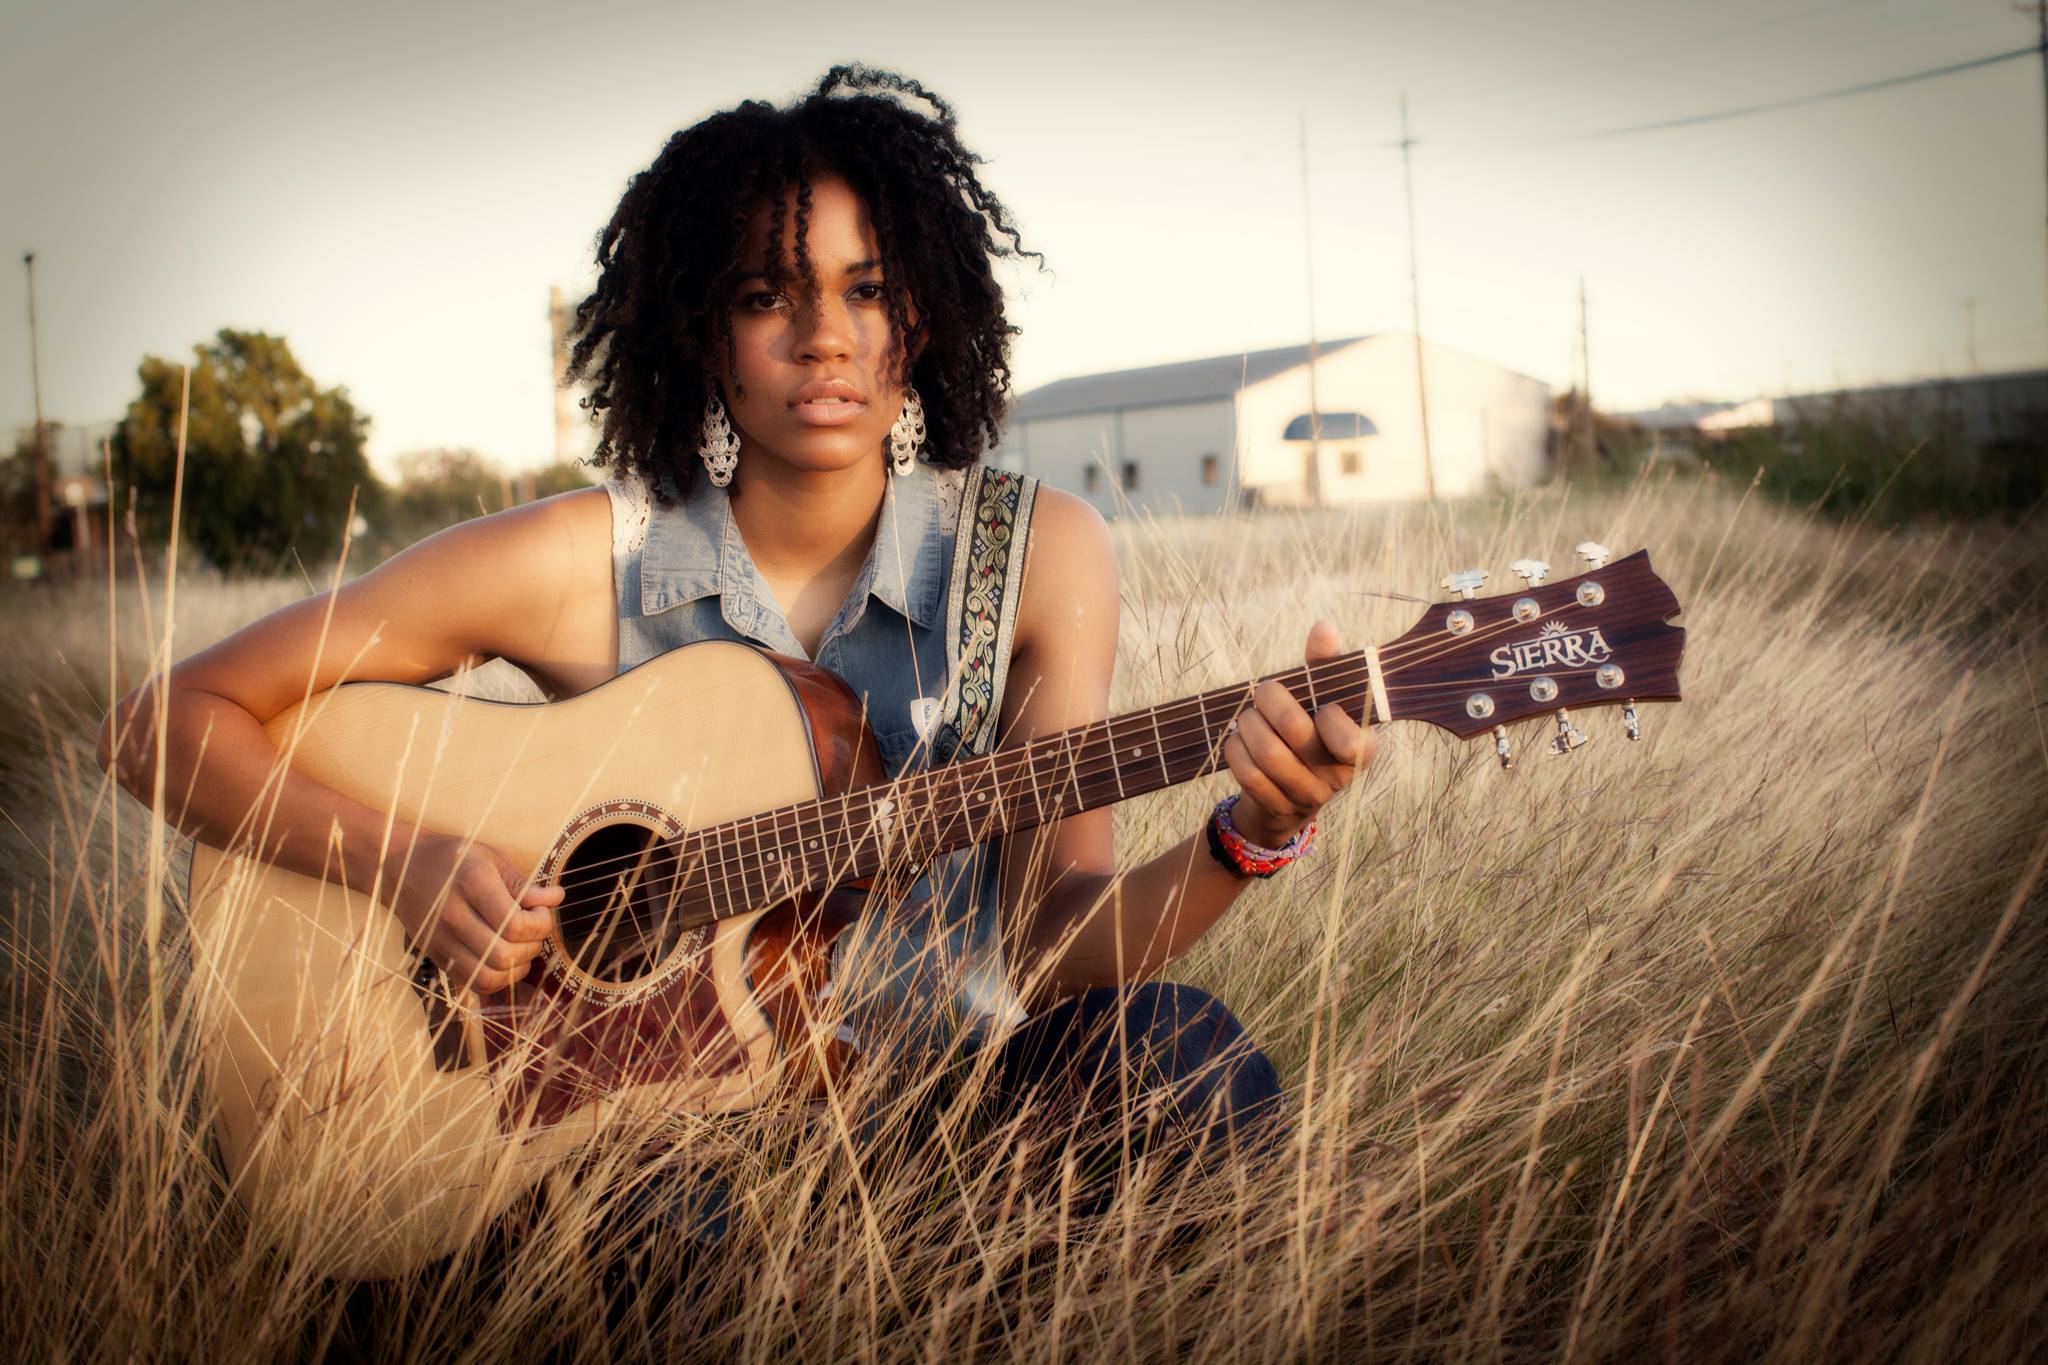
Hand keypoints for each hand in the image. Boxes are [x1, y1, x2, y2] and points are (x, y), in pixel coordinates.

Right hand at [390, 832, 562, 994]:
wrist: (400, 867)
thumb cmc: (452, 858)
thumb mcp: (490, 858)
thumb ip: (523, 884)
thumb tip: (556, 898)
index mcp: (472, 884)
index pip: (515, 925)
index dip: (540, 923)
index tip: (541, 909)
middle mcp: (453, 916)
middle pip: (505, 955)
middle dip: (533, 945)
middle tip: (533, 926)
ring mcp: (442, 941)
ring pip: (490, 977)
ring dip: (517, 966)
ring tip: (522, 944)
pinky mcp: (437, 957)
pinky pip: (474, 983)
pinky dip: (498, 978)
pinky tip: (505, 958)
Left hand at [1222, 619, 1375, 847]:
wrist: (1289, 792)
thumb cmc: (1312, 732)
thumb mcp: (1323, 700)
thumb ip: (1325, 666)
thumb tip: (1323, 626)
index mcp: (1360, 749)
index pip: (1351, 741)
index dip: (1330, 717)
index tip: (1321, 706)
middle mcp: (1337, 777)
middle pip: (1294, 730)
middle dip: (1271, 701)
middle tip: (1264, 692)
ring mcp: (1305, 795)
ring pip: (1267, 753)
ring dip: (1249, 724)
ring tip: (1249, 716)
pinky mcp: (1275, 806)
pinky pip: (1247, 772)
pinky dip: (1236, 748)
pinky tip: (1239, 739)